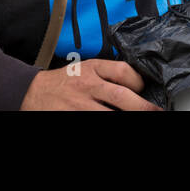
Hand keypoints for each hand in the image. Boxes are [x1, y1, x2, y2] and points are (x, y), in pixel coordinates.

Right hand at [20, 58, 159, 110]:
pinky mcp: (73, 118)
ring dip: (127, 117)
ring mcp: (80, 105)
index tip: (143, 90)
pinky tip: (113, 121)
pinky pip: (95, 122)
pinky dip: (106, 122)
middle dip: (143, 108)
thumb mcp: (85, 69)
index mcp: (92, 68)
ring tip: (139, 117)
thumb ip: (108, 74)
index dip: (139, 82)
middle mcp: (88, 86)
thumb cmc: (64, 82)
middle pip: (123, 97)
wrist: (32, 93)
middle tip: (157, 112)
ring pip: (111, 115)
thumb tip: (137, 86)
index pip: (124, 72)